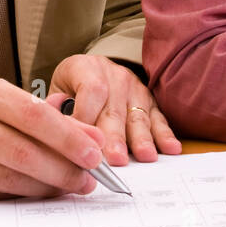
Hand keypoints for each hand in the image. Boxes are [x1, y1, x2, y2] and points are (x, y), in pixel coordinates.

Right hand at [0, 73, 105, 202]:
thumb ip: (46, 115)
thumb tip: (92, 137)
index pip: (31, 114)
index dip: (68, 136)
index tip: (94, 152)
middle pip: (22, 150)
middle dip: (63, 168)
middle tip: (88, 178)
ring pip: (9, 178)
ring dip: (47, 186)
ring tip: (70, 186)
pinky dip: (22, 195)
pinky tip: (39, 191)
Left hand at [46, 54, 181, 164]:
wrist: (93, 70)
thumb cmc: (71, 86)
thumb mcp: (58, 88)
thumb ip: (55, 106)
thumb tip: (57, 126)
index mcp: (86, 67)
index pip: (91, 90)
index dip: (87, 117)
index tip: (82, 142)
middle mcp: (114, 75)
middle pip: (114, 109)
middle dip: (115, 136)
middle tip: (115, 159)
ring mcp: (134, 88)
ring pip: (137, 116)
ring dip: (141, 139)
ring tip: (144, 156)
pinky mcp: (150, 102)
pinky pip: (158, 119)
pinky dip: (164, 135)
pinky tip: (170, 148)